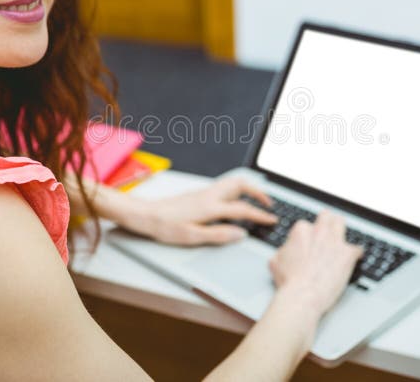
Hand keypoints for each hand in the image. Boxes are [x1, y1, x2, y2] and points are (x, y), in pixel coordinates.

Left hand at [125, 177, 277, 245]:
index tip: (272, 219)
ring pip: (232, 183)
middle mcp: (210, 195)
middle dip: (258, 193)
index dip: (260, 215)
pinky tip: (236, 202)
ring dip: (247, 189)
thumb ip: (219, 235)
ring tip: (256, 201)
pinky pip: (225, 187)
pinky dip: (237, 191)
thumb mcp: (193, 237)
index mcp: (211, 207)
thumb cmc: (166, 227)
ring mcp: (204, 192)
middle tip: (269, 204)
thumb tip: (241, 233)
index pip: (243, 209)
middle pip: (241, 185)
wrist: (147, 215)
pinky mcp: (199, 193)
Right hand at [269, 210, 362, 316]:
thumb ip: (284, 250)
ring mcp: (335, 241)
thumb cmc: (289, 282)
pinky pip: (358, 249)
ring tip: (340, 241)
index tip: (310, 245)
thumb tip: (287, 250)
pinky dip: (355, 255)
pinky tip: (353, 261)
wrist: (303, 296)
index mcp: (301, 230)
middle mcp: (319, 231)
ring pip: (341, 223)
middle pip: (326, 217)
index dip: (308, 236)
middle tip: (327, 235)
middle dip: (327, 224)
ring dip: (341, 231)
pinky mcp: (348, 253)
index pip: (307, 225)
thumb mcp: (276, 261)